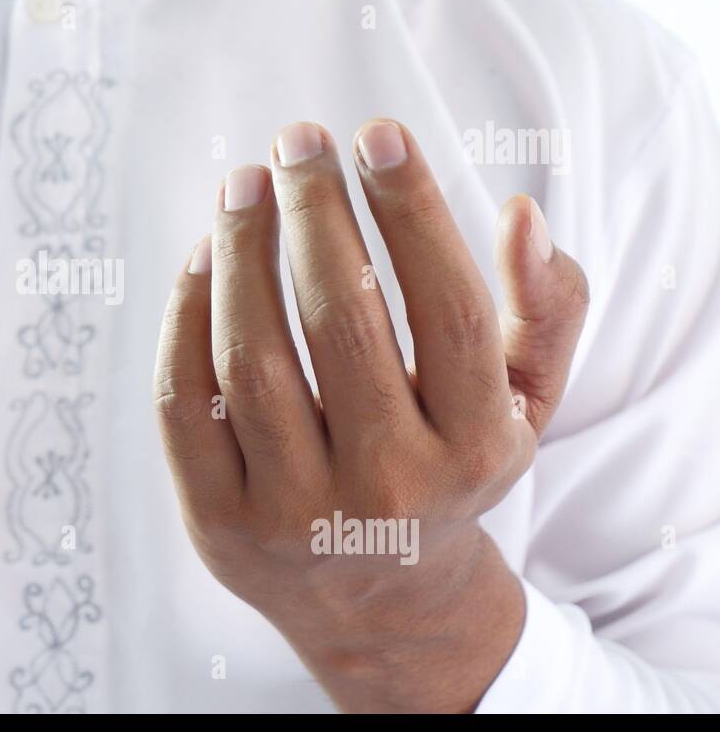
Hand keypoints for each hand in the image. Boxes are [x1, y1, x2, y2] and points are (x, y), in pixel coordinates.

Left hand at [153, 120, 588, 711]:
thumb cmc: (447, 469)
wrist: (377, 597)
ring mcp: (293, 510)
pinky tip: (203, 255)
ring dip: (241, 253)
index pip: (448, 309)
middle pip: (340, 321)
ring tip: (244, 184)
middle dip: (314, 214)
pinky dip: (185, 316)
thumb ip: (547, 314)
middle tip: (297, 140)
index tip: (377, 134)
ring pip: (252, 358)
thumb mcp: (521, 405)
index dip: (411, 210)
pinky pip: (185, 401)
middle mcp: (385, 486)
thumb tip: (520, 216)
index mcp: (473, 449)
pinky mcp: (217, 520)